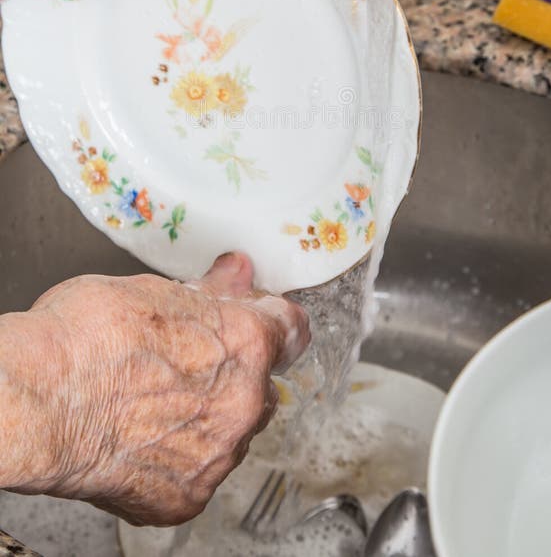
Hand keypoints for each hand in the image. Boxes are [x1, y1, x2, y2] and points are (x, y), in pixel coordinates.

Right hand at [0, 253, 308, 525]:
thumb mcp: (154, 291)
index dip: (272, 323)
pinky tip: (142, 440)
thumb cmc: (85, 339)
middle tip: (186, 365)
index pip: (291, 330)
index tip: (261, 324)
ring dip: (209, 419)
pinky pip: (199, 473)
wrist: (38, 400)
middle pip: (262, 385)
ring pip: (232, 433)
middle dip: (235, 374)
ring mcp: (218, 456)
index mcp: (244, 343)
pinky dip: (178, 460)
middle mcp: (243, 402)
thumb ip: (209, 291)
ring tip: (153, 404)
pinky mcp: (187, 497)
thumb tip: (234, 275)